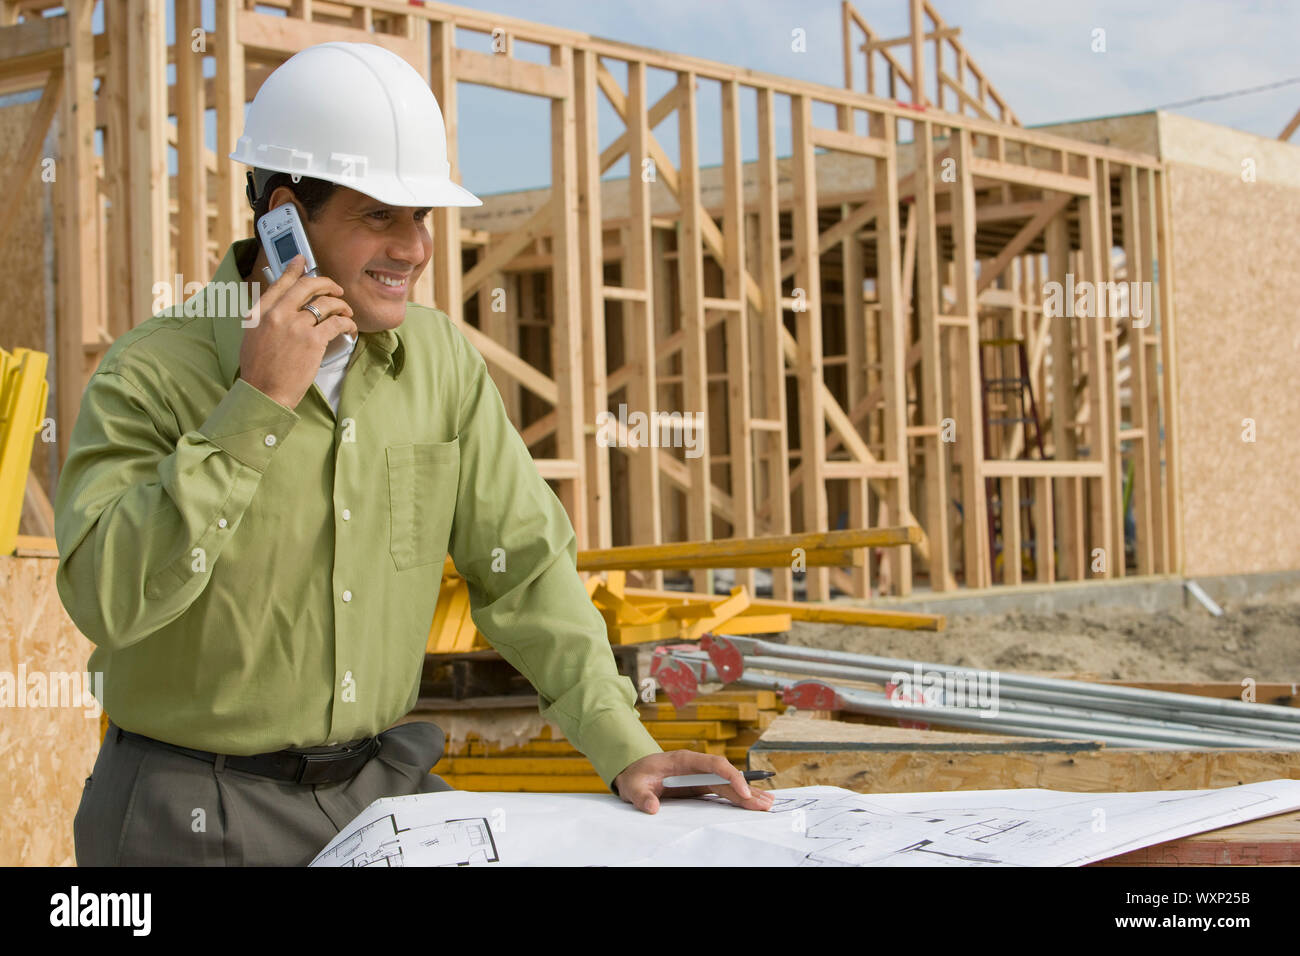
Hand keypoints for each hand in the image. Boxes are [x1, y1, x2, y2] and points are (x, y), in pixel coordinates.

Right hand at [239, 254, 356, 408]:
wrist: (264, 393)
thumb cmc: (260, 370)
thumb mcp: (253, 336)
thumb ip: (266, 318)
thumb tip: (282, 305)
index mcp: (260, 312)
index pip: (280, 282)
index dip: (294, 268)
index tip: (303, 260)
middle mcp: (277, 314)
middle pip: (307, 286)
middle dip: (326, 283)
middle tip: (336, 289)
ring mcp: (295, 326)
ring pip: (326, 303)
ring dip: (341, 305)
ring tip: (346, 312)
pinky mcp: (313, 340)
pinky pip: (337, 322)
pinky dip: (347, 322)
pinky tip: (349, 326)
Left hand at [613, 751, 774, 813]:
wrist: (634, 773)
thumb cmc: (635, 776)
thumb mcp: (633, 786)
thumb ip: (641, 796)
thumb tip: (652, 808)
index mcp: (685, 760)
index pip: (714, 764)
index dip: (731, 777)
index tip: (743, 792)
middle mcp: (697, 766)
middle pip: (727, 775)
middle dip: (747, 789)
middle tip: (765, 803)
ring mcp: (700, 775)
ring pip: (729, 784)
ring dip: (747, 794)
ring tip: (767, 804)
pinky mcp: (701, 786)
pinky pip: (723, 791)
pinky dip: (738, 798)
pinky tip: (751, 803)